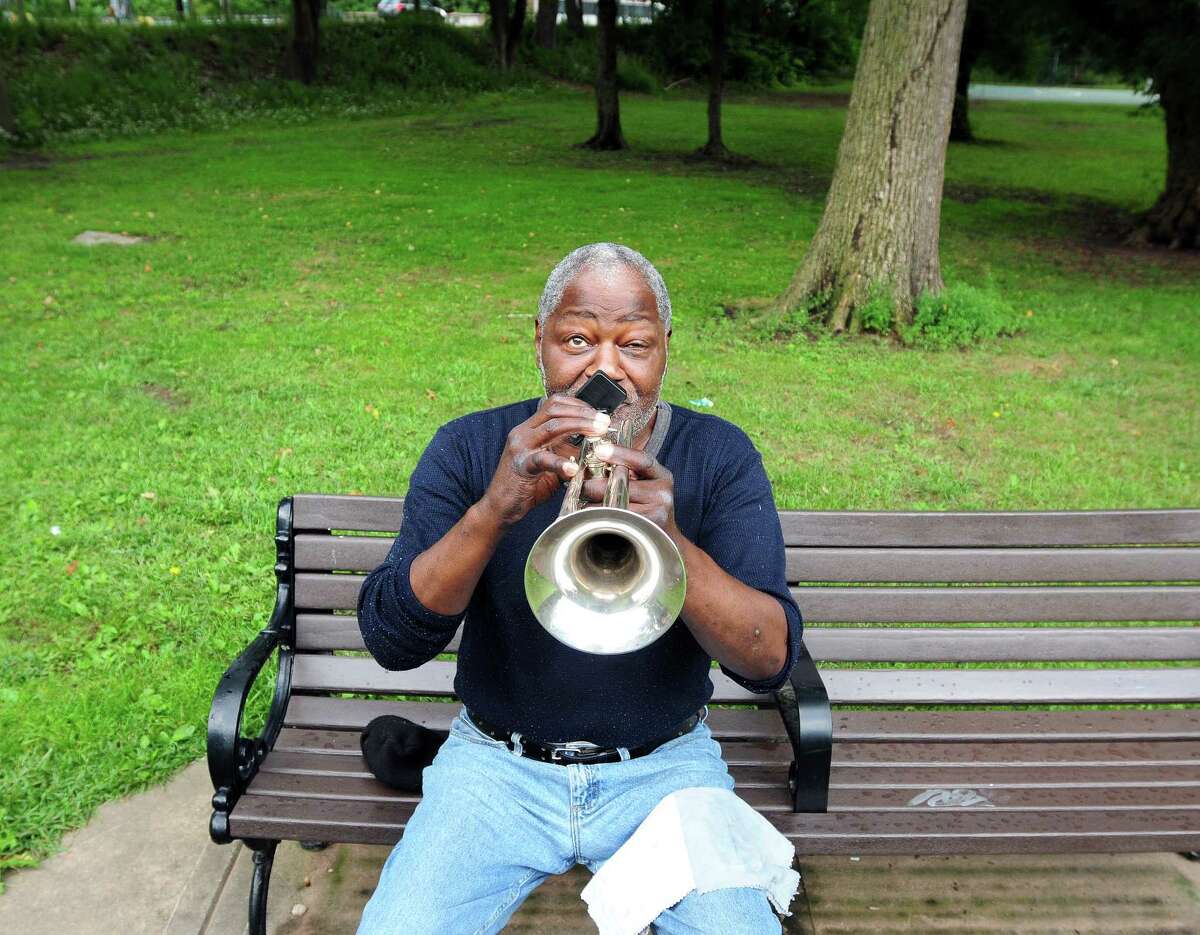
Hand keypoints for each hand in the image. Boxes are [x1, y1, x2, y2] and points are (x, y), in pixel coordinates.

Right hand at [479, 396, 610, 528]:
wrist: (499, 506)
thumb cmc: (526, 485)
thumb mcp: (550, 463)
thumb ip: (567, 452)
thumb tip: (594, 446)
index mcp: (529, 428)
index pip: (554, 404)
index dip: (578, 404)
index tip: (597, 413)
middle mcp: (523, 432)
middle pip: (555, 409)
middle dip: (583, 412)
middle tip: (604, 421)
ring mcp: (520, 447)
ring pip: (552, 427)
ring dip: (579, 425)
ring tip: (599, 432)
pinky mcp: (521, 466)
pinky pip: (543, 459)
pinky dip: (561, 463)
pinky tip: (574, 468)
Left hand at [582, 442, 679, 538]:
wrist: (663, 539)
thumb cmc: (649, 508)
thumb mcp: (647, 485)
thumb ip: (630, 472)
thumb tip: (597, 459)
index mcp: (662, 476)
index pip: (642, 460)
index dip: (620, 453)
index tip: (599, 449)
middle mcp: (662, 493)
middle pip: (623, 482)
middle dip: (595, 483)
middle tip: (578, 482)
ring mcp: (657, 511)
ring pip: (614, 502)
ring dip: (593, 502)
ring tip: (583, 501)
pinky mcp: (646, 527)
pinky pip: (615, 518)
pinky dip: (598, 516)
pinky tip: (589, 516)